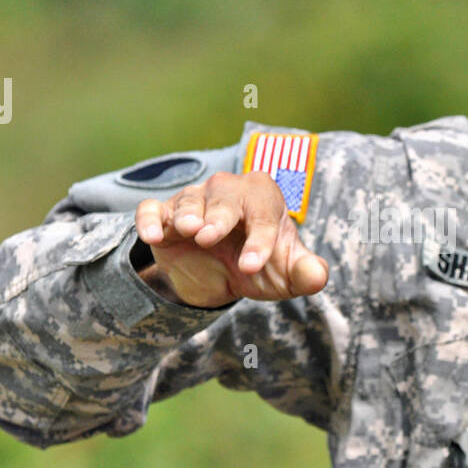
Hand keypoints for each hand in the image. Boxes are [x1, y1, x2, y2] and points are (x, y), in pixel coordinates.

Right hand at [134, 171, 328, 307]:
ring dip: (186, 216)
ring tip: (188, 231)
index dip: (259, 240)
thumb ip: (306, 273)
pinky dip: (150, 220)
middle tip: (209, 237)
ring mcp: (194, 201)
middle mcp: (227, 191)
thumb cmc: (259, 264)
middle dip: (219, 217)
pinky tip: (152, 235)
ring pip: (189, 202)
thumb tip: (318, 275)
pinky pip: (152, 210)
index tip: (252, 267)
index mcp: (262, 196)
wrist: (221, 277)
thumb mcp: (285, 274)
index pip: (263, 213)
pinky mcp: (164, 216)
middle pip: (224, 196)